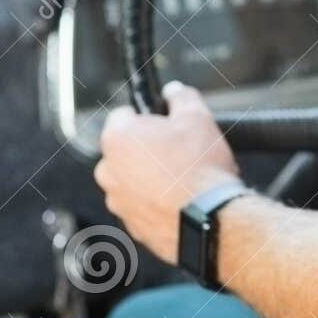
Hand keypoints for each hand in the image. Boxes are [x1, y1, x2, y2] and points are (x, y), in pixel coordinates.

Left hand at [94, 82, 242, 263]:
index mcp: (117, 139)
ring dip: (150, 176)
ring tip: (182, 176)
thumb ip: (181, 97)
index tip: (164, 121)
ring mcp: (118, 202)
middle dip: (147, 147)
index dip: (147, 115)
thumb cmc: (199, 168)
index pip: (122, 114)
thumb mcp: (197, 117)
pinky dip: (155, 201)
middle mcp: (109, 172)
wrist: (209, 219)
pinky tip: (181, 198)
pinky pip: (141, 205)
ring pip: (131, 179)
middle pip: (124, 149)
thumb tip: (175, 91)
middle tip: (177, 149)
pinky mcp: (132, 226)